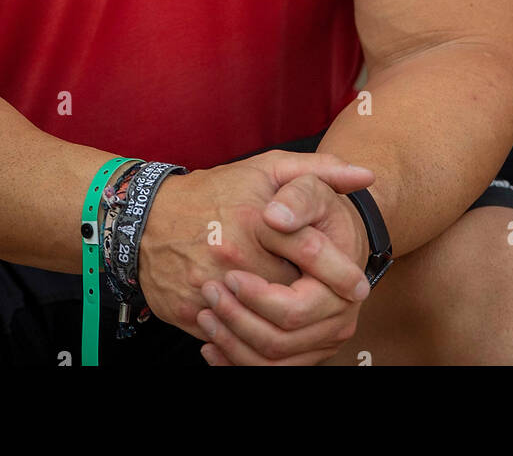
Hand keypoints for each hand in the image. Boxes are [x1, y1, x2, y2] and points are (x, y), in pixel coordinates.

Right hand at [137, 150, 372, 342]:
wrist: (146, 219)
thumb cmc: (216, 192)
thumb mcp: (266, 169)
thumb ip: (319, 171)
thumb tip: (366, 176)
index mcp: (257, 220)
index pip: (311, 251)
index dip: (340, 272)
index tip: (358, 287)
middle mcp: (234, 255)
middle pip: (292, 299)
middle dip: (316, 307)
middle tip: (330, 310)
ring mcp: (210, 288)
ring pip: (265, 329)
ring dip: (288, 333)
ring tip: (299, 323)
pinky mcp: (192, 313)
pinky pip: (234, 342)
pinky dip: (253, 342)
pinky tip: (265, 329)